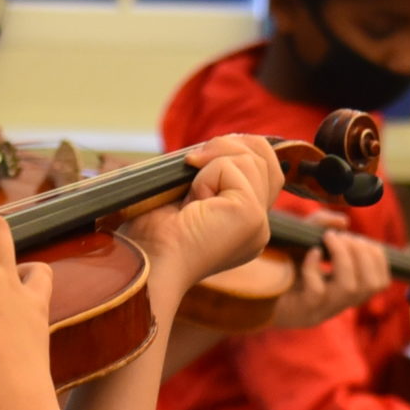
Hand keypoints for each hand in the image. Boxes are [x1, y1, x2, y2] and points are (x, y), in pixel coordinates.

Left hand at [120, 134, 281, 295]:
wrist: (143, 264)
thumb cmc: (151, 236)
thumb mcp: (187, 195)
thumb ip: (212, 174)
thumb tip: (222, 145)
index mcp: (243, 227)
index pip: (266, 171)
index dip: (238, 150)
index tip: (198, 158)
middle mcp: (257, 228)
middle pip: (266, 159)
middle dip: (228, 146)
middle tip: (191, 162)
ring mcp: (258, 224)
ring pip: (252, 158)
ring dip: (211, 164)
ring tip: (188, 195)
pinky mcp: (250, 217)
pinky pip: (233, 167)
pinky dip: (206, 175)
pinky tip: (191, 203)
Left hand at [268, 221, 390, 329]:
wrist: (248, 292)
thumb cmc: (278, 266)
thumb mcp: (302, 241)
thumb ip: (320, 225)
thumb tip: (343, 221)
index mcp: (343, 292)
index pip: (379, 283)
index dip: (377, 259)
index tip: (357, 239)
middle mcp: (337, 303)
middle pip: (370, 285)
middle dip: (362, 255)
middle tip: (341, 237)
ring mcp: (320, 309)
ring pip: (350, 288)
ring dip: (344, 258)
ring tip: (329, 239)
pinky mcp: (301, 310)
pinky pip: (317, 291)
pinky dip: (315, 267)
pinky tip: (309, 253)